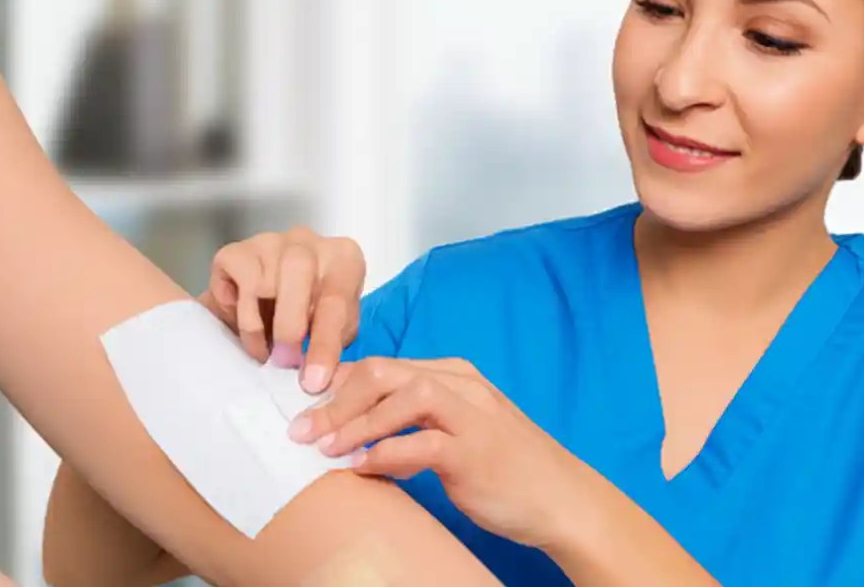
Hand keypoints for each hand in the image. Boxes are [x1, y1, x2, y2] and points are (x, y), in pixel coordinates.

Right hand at [197, 227, 365, 393]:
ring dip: (258, 327)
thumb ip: (331, 345)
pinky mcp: (236, 251)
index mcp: (343, 258)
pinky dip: (234, 311)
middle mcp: (307, 241)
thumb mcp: (335, 328)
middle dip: (288, 326)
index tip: (313, 380)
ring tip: (263, 351)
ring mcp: (269, 241)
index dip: (323, 346)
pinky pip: (231, 283)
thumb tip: (316, 378)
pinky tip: (243, 323)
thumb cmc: (315, 311)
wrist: (278, 297)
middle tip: (282, 362)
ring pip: (260, 282)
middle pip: (297, 274)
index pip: (335, 300)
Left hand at [287, 357, 602, 548]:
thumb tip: (354, 428)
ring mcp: (472, 416)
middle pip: (385, 371)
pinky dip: (385, 453)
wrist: (561, 498)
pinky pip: (420, 443)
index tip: (304, 406)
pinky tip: (362, 469)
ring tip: (325, 447)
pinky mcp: (474, 452)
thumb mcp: (458, 430)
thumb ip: (415, 421)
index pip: (383, 364)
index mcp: (455, 375)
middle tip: (301, 429)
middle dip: (335, 398)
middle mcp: (462, 386)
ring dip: (356, 422)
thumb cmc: (505, 467)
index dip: (337, 382)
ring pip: (402, 397)